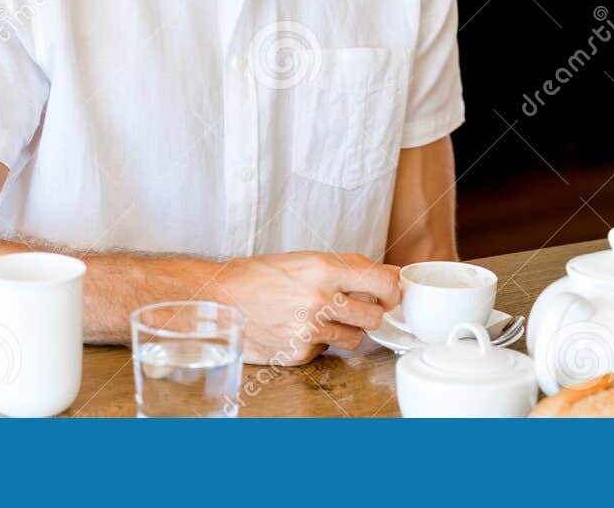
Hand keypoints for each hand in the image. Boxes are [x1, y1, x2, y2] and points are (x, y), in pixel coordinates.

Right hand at [211, 251, 399, 365]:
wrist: (221, 301)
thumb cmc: (261, 276)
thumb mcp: (307, 259)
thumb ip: (352, 267)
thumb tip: (393, 274)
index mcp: (324, 270)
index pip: (383, 284)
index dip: (392, 290)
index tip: (391, 293)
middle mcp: (319, 301)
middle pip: (375, 317)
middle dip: (370, 312)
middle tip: (354, 305)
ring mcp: (309, 331)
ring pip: (355, 338)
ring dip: (345, 329)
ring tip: (321, 316)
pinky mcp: (300, 354)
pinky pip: (328, 350)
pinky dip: (320, 342)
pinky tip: (299, 328)